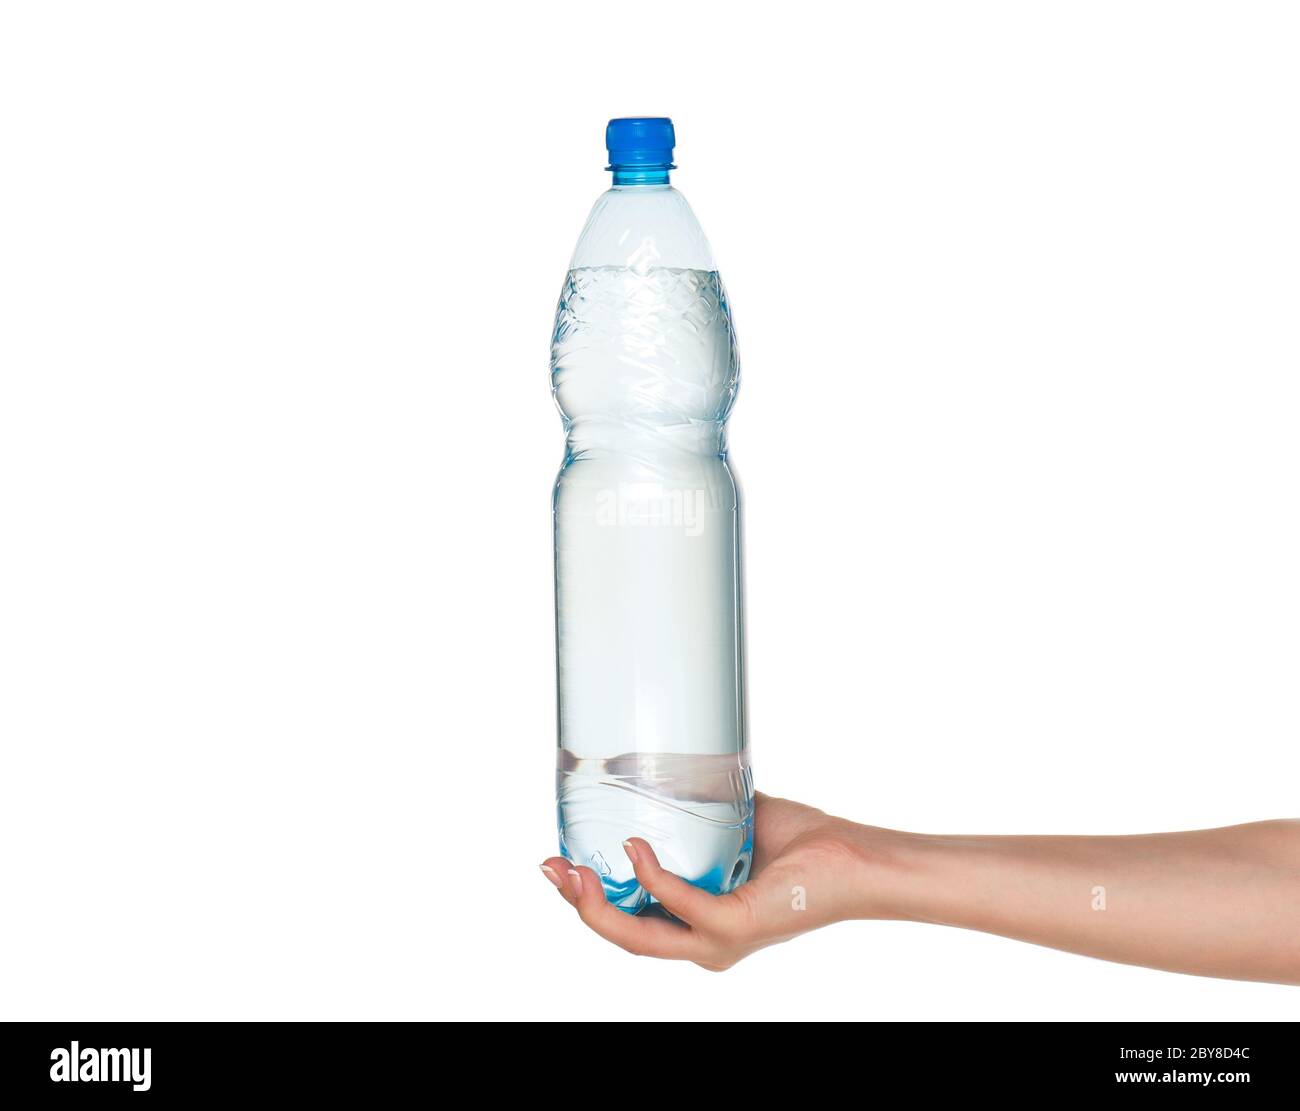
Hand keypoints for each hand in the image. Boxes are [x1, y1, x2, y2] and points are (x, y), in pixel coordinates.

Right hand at [540, 792, 900, 969]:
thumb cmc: (802, 844)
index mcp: (697, 921)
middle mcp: (702, 941)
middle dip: (576, 903)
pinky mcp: (735, 926)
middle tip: (548, 866)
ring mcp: (717, 940)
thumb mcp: (733, 821)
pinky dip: (653, 878)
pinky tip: (636, 848)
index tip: (555, 862)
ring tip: (571, 869)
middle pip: (621, 935)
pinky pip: (681, 906)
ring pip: (638, 937)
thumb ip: (695, 806)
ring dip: (597, 905)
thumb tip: (651, 762)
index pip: (628, 920)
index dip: (585, 897)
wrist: (853, 858)